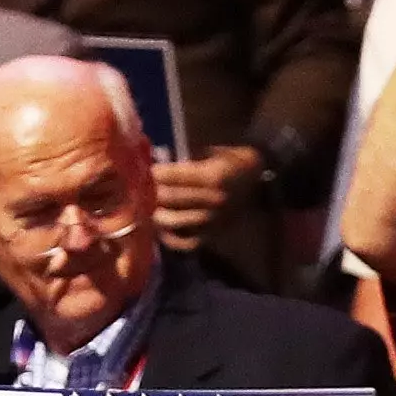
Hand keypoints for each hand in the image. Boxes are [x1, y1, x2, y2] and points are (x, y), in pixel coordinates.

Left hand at [148, 141, 265, 240]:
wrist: (259, 180)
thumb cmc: (231, 161)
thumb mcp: (211, 153)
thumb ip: (185, 161)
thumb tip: (156, 164)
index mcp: (212, 177)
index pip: (171, 176)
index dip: (153, 172)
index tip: (142, 169)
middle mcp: (212, 201)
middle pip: (168, 198)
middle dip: (149, 191)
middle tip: (137, 187)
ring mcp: (212, 221)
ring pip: (173, 221)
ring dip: (155, 213)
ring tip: (144, 206)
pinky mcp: (213, 234)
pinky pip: (186, 243)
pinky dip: (170, 239)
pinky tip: (161, 229)